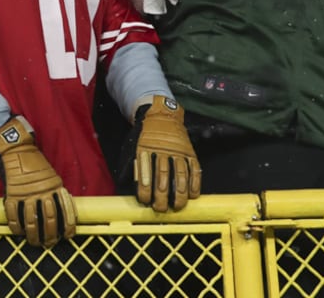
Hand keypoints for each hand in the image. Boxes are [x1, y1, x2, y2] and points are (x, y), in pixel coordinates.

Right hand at [0, 116, 75, 247]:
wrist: (16, 152)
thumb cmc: (36, 167)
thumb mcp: (53, 178)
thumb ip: (57, 194)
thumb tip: (65, 214)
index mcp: (54, 187)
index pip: (64, 211)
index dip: (67, 226)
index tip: (67, 236)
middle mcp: (41, 192)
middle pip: (48, 219)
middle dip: (50, 235)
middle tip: (49, 243)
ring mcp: (25, 194)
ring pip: (31, 221)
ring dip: (33, 235)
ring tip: (34, 242)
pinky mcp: (11, 194)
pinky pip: (13, 215)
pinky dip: (16, 227)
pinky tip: (19, 233)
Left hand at [133, 96, 200, 211]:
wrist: (162, 115)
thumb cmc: (145, 134)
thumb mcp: (133, 145)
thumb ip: (133, 164)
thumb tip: (128, 184)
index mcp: (145, 149)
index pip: (145, 173)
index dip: (145, 189)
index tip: (145, 201)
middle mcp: (162, 150)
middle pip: (163, 176)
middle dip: (162, 196)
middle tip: (161, 208)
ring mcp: (178, 150)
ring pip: (180, 174)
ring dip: (180, 193)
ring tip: (178, 206)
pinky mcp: (189, 151)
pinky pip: (194, 168)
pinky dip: (195, 182)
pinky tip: (193, 195)